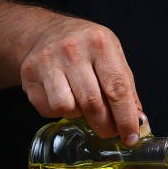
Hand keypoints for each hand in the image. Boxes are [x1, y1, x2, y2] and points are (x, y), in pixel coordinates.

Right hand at [19, 14, 142, 143]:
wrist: (44, 32)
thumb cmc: (85, 49)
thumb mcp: (112, 58)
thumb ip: (126, 90)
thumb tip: (138, 124)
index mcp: (100, 43)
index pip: (117, 88)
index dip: (125, 118)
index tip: (131, 137)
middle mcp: (72, 49)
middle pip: (92, 103)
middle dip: (105, 126)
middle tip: (109, 131)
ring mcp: (47, 61)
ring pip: (67, 108)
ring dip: (79, 115)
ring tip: (82, 105)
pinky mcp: (29, 74)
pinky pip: (49, 109)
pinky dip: (59, 112)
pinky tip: (64, 98)